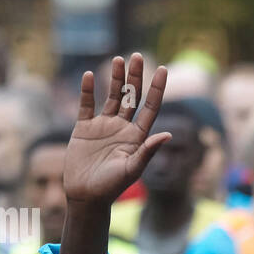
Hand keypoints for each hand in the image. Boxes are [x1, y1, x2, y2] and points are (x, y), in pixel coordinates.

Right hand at [63, 54, 170, 205]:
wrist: (86, 196)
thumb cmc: (111, 187)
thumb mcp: (132, 170)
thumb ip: (148, 152)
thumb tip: (168, 135)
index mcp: (137, 137)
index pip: (150, 108)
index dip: (156, 89)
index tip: (163, 69)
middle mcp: (122, 128)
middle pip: (131, 97)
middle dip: (135, 77)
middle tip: (137, 56)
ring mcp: (103, 126)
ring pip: (111, 97)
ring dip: (115, 79)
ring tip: (118, 60)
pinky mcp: (84, 128)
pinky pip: (87, 105)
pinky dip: (88, 91)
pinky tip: (91, 76)